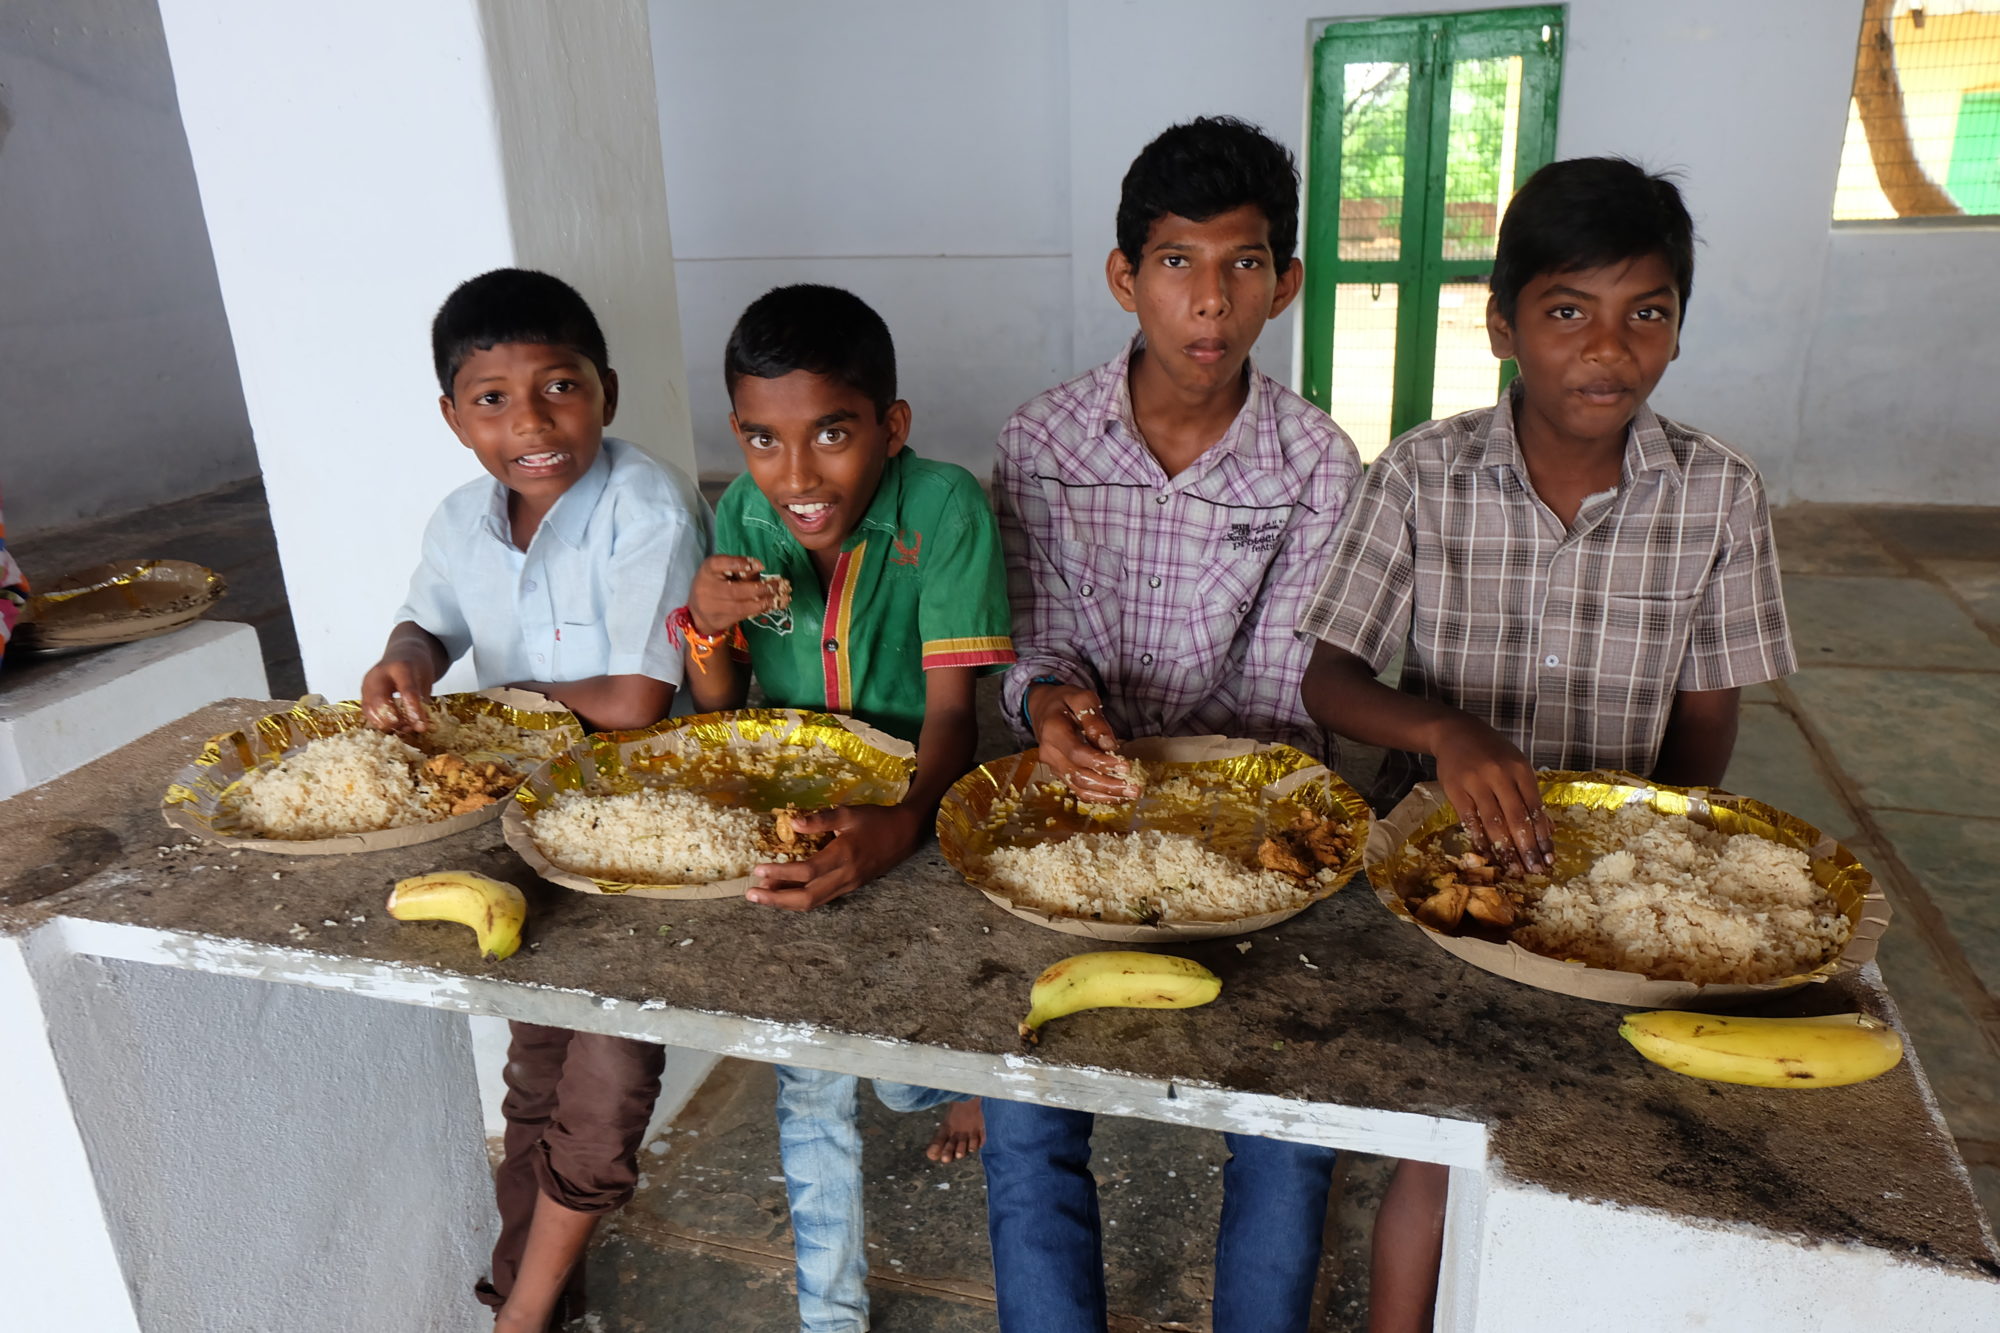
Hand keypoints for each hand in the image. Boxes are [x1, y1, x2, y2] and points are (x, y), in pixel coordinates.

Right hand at [360, 651, 436, 732]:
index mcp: (401, 667)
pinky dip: (379, 722)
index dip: (413, 711)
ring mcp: (368, 683)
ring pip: (370, 709)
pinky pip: (367, 712)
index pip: (407, 691)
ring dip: (386, 724)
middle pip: (380, 701)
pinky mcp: (363, 692)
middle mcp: (380, 674)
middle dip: (394, 720)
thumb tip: (419, 727)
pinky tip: (392, 725)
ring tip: (403, 727)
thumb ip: (422, 701)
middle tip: (408, 728)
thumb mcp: (426, 680)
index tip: (421, 727)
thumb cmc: (416, 667)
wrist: (403, 653)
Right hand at [688, 555, 778, 636]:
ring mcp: (713, 607)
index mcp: (708, 569)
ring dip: (766, 602)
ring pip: (743, 607)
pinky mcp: (721, 620)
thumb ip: (740, 566)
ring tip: (782, 596)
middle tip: (780, 584)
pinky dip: (762, 609)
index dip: (739, 564)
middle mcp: (707, 588)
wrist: (699, 612)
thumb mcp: (723, 569)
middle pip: (736, 590)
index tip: (761, 566)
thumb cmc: (715, 583)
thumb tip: (760, 566)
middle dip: (761, 589)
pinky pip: (745, 615)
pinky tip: (774, 604)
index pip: (718, 563)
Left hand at [745, 803, 927, 909]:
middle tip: (752, 894)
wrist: (905, 835)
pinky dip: (800, 898)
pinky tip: (785, 892)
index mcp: (844, 855)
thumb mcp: (849, 812)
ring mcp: (848, 885)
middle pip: (806, 897)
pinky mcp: (850, 887)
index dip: (781, 872)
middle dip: (777, 899)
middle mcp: (845, 876)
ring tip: (763, 896)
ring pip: (813, 902)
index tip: (759, 869)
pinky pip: (821, 899)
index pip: (807, 871)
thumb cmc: (876, 820)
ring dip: (786, 902)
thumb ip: (820, 819)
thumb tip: (792, 823)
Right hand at [1025, 682, 1137, 803]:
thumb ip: (1094, 720)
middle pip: (1079, 775)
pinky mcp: (1060, 774)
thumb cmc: (1065, 701)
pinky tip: (1117, 796)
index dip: (1100, 762)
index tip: (1124, 766)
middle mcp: (1050, 753)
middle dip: (1108, 785)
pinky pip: (1078, 789)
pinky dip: (1098, 796)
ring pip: (1079, 787)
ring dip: (1106, 795)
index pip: (1077, 753)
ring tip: (1130, 794)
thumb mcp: (1081, 698)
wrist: (1043, 709)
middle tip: (1134, 788)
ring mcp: (1053, 766)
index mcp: (1053, 731)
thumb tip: (1109, 745)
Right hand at [1431, 715, 1553, 873]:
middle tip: (1534, 870)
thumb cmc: (1492, 752)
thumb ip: (1530, 796)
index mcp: (1520, 769)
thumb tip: (1547, 830)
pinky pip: (1470, 821)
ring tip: (1514, 869)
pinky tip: (1488, 855)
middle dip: (1527, 848)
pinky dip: (1479, 840)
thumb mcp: (1516, 766)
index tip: (1549, 857)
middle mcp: (1499, 775)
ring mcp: (1476, 783)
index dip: (1543, 836)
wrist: (1456, 733)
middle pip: (1516, 819)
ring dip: (1505, 850)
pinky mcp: (1456, 791)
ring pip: (1494, 823)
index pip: (1535, 808)